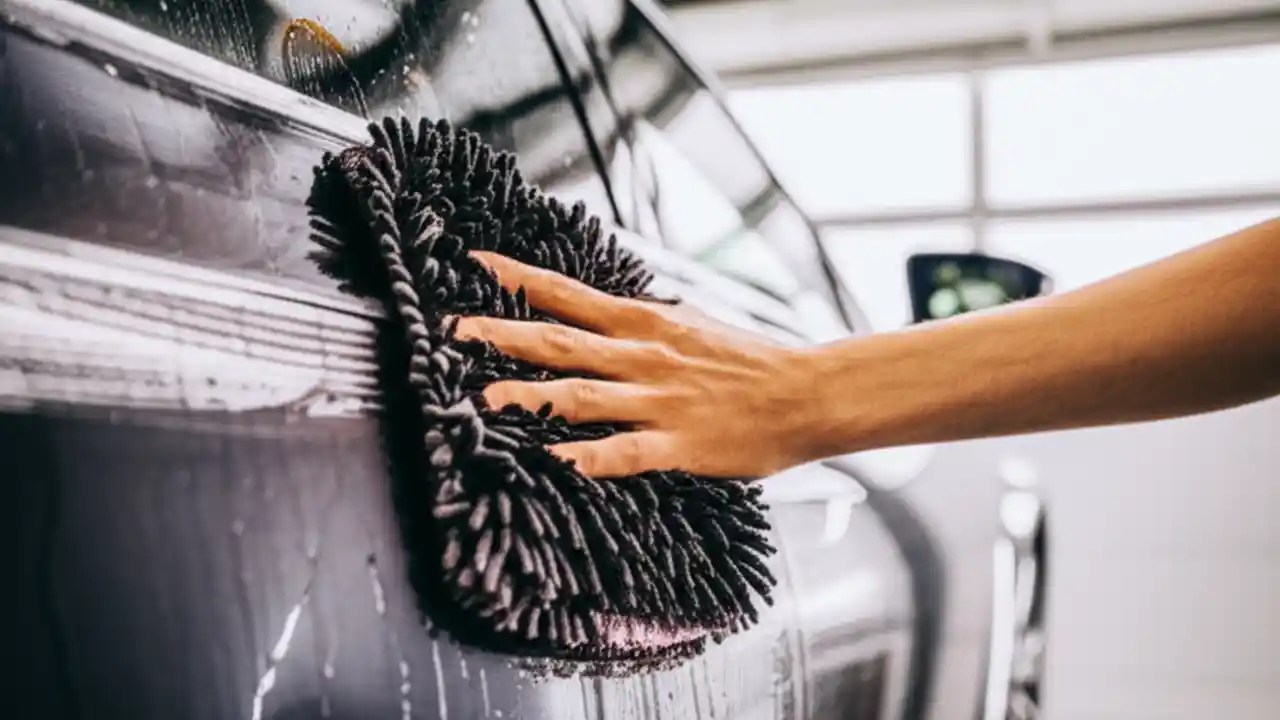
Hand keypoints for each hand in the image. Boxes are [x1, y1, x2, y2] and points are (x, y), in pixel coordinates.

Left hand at [454, 252, 827, 478]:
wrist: (804, 392)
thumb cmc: (748, 361)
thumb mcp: (690, 323)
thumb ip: (643, 321)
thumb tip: (605, 309)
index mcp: (644, 324)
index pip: (568, 294)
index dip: (518, 279)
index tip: (474, 264)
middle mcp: (642, 356)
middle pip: (560, 341)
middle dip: (502, 334)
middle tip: (452, 330)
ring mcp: (657, 400)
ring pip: (582, 395)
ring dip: (532, 396)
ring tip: (486, 399)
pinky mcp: (679, 444)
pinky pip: (626, 451)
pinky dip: (590, 457)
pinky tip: (557, 462)